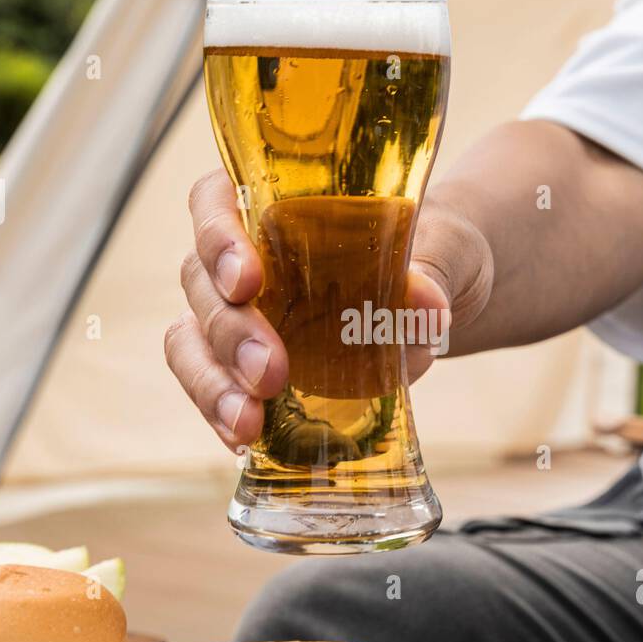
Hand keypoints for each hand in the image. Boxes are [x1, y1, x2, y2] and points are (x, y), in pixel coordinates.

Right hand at [165, 172, 493, 450]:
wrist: (447, 298)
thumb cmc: (436, 250)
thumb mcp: (449, 247)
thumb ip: (436, 265)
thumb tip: (426, 305)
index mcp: (277, 202)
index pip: (215, 201)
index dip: (215, 236)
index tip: (247, 278)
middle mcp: (244, 255)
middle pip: (201, 281)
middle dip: (229, 331)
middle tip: (270, 372)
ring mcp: (240, 314)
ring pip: (193, 340)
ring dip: (211, 384)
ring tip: (246, 422)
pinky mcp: (249, 368)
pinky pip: (215, 387)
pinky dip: (223, 413)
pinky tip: (243, 440)